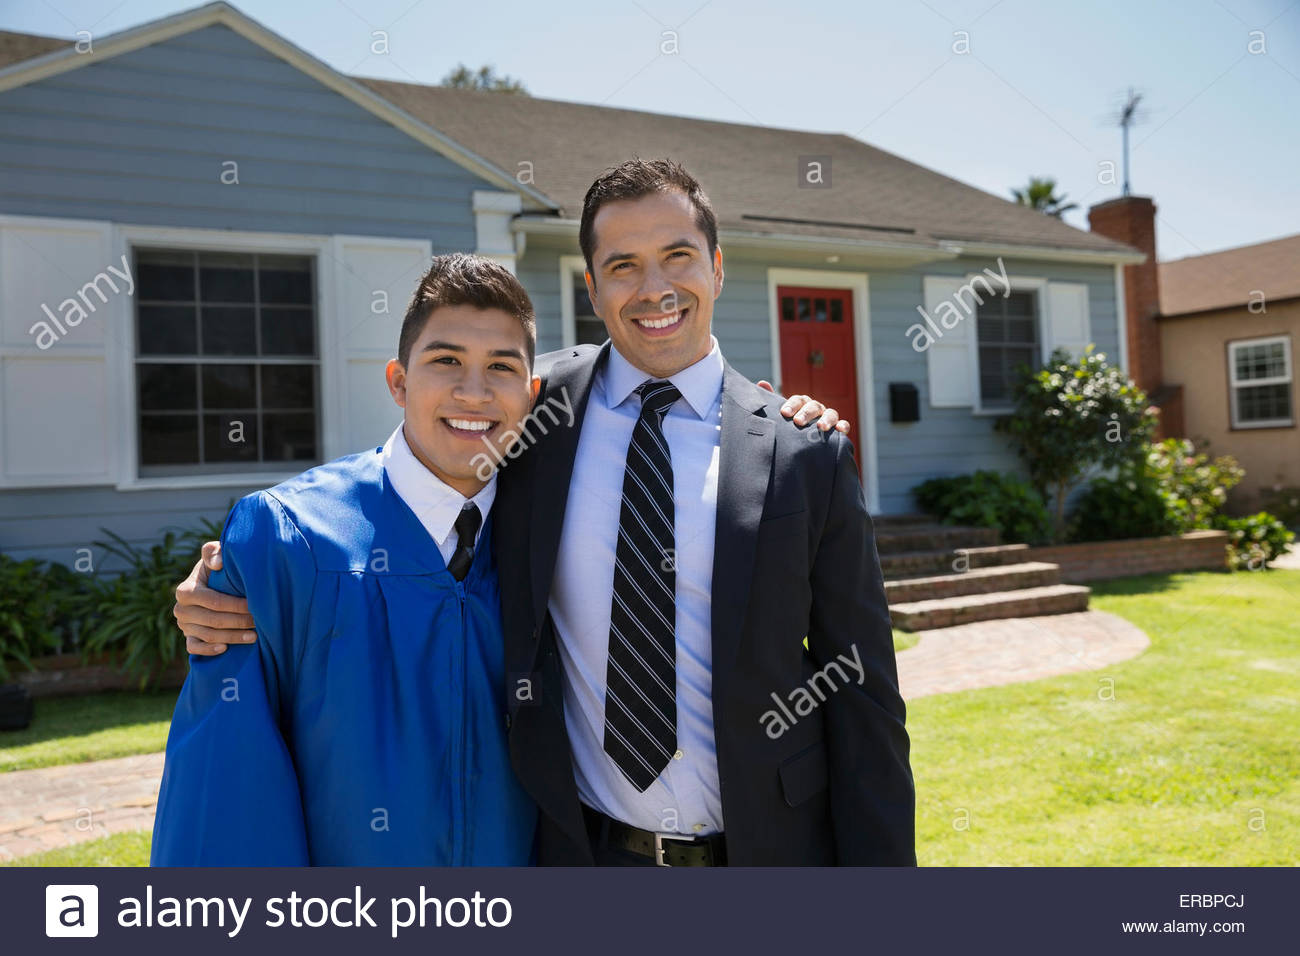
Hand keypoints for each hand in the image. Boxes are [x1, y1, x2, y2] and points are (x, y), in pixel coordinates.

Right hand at [173, 541, 256, 655]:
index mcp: (185, 590)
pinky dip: (209, 650)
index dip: (236, 605)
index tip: (254, 605)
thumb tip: (217, 564)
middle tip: (260, 623)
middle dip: (239, 622)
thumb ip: (213, 551)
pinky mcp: (188, 638)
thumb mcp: (214, 555)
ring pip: (209, 636)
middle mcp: (181, 609)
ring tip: (255, 637)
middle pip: (214, 621)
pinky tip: (226, 648)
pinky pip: (195, 648)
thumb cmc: (218, 568)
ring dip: (233, 637)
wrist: (212, 583)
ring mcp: (184, 626)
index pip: (214, 602)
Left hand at [757, 381, 850, 433]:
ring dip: (826, 419)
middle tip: (798, 422)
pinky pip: (843, 425)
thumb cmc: (790, 428)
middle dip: (806, 413)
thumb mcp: (781, 416)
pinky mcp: (837, 430)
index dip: (792, 405)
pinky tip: (840, 430)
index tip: (784, 413)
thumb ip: (772, 401)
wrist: (801, 447)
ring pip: (830, 413)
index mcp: (802, 404)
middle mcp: (816, 409)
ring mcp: (828, 418)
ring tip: (821, 427)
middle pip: (813, 406)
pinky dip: (843, 426)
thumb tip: (762, 383)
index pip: (798, 400)